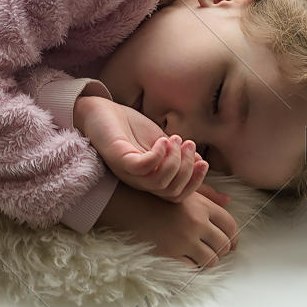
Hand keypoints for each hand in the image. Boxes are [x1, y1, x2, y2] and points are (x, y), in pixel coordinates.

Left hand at [74, 94, 224, 205]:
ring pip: (159, 183)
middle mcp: (139, 181)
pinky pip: (142, 168)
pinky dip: (158, 156)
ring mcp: (128, 172)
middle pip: (171, 192)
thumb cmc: (131, 128)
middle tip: (188, 144)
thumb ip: (181, 157)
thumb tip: (205, 165)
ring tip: (175, 138)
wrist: (102, 111)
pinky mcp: (119, 160)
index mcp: (151, 180)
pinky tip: (161, 141)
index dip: (195, 183)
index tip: (204, 163)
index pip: (177, 195)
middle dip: (187, 169)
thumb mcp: (163, 144)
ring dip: (175, 160)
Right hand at [94, 178, 239, 268]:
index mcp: (202, 207)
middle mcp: (197, 224)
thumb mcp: (182, 191)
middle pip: (224, 246)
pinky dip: (192, 267)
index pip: (230, 226)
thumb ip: (208, 195)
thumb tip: (228, 200)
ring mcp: (184, 241)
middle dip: (222, 251)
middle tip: (215, 251)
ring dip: (208, 261)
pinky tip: (186, 260)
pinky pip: (192, 268)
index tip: (231, 244)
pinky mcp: (171, 254)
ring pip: (211, 260)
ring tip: (200, 256)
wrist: (125, 205)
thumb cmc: (153, 196)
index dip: (234, 237)